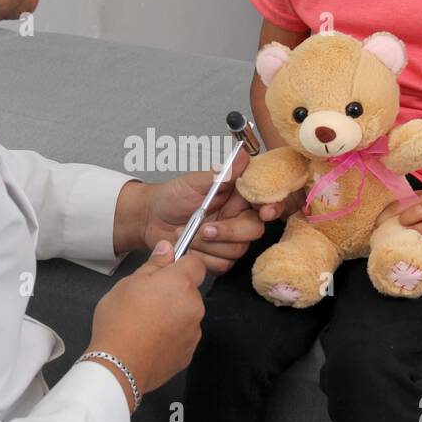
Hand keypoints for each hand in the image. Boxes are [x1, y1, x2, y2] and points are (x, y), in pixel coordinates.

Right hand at [86, 242, 206, 404]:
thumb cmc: (120, 322)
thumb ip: (154, 264)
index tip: (167, 269)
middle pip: (190, 291)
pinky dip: (171, 335)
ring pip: (186, 314)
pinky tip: (150, 339)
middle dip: (173, 292)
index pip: (196, 263)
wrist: (119, 365)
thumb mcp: (129, 283)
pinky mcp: (188, 352)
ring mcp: (193, 331)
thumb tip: (167, 249)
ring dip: (173, 314)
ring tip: (145, 323)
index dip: (181, 264)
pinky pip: (182, 336)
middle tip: (146, 299)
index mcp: (181, 283)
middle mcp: (194, 306)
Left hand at [141, 149, 292, 274]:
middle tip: (204, 228)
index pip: (265, 201)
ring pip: (237, 250)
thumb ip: (221, 174)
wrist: (150, 218)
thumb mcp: (194, 181)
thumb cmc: (172, 196)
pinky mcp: (218, 258)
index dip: (271, 206)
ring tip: (186, 233)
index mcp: (238, 196)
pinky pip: (222, 264)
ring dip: (208, 244)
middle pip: (254, 230)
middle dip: (229, 231)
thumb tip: (242, 157)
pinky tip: (188, 246)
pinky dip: (202, 256)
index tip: (264, 211)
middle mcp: (238, 218)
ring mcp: (229, 240)